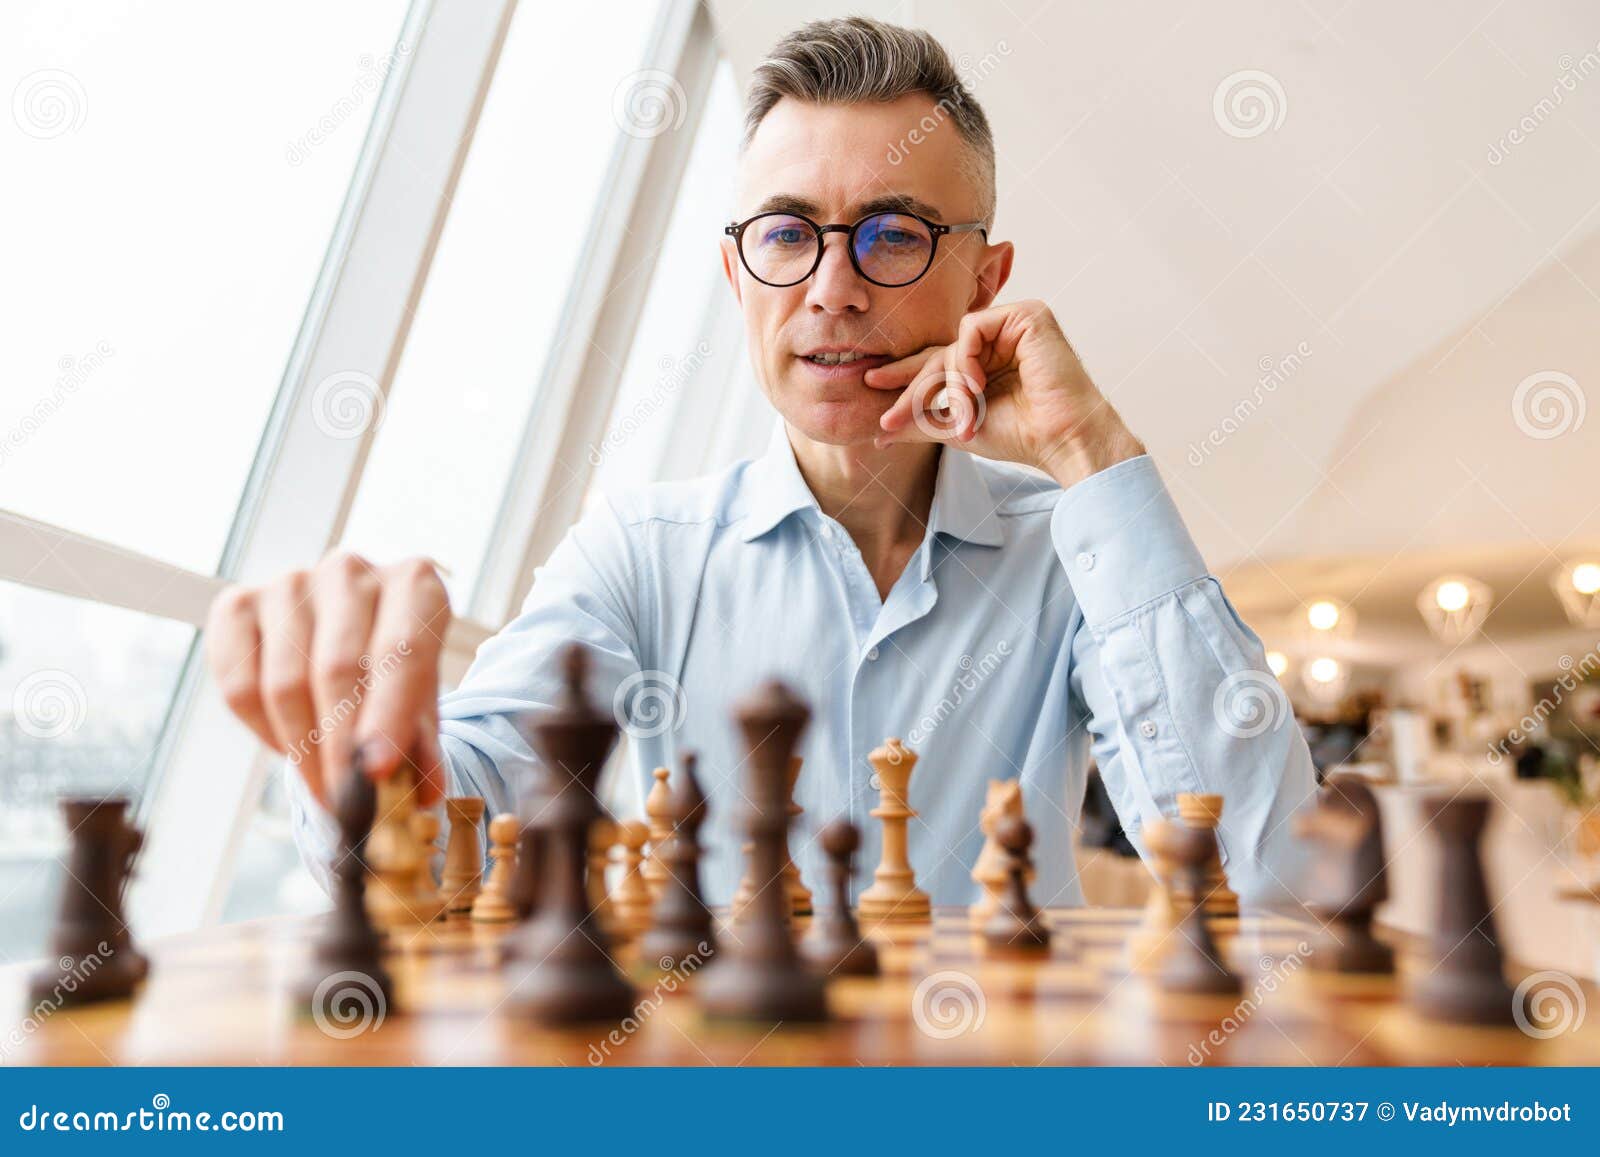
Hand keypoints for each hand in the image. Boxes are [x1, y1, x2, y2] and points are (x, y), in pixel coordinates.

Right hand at [204, 554, 450, 811]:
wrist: (350, 643)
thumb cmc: (394, 677)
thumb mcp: (421, 708)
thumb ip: (425, 747)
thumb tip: (423, 793)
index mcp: (414, 584)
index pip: (402, 651)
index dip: (389, 714)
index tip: (376, 770)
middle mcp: (351, 572)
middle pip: (338, 668)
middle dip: (339, 747)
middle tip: (344, 803)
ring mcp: (290, 582)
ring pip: (285, 681)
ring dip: (302, 749)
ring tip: (324, 788)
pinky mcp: (237, 602)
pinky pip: (238, 680)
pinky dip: (261, 728)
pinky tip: (288, 745)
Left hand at [865, 299, 1144, 487]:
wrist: (1062, 440)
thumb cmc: (1021, 436)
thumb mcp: (959, 427)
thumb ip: (922, 421)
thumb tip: (879, 433)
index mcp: (989, 362)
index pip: (938, 362)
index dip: (905, 374)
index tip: (871, 384)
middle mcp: (1001, 339)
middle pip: (941, 353)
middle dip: (914, 387)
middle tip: (892, 416)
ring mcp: (1014, 324)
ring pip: (953, 344)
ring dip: (950, 385)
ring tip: (965, 418)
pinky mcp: (1028, 315)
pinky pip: (973, 328)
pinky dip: (967, 360)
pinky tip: (978, 387)